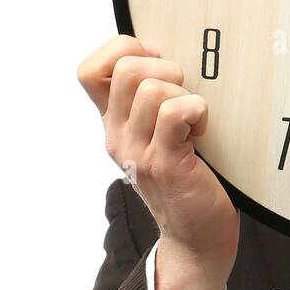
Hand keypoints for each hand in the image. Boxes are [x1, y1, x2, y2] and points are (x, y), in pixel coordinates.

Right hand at [78, 35, 238, 289]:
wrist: (197, 238)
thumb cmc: (188, 178)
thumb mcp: (156, 136)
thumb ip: (150, 103)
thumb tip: (166, 55)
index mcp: (112, 124)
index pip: (88, 70)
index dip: (123, 51)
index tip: (157, 68)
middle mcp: (117, 136)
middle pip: (125, 68)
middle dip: (164, 66)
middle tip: (184, 95)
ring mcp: (138, 152)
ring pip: (153, 88)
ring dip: (186, 94)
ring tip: (195, 120)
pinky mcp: (166, 165)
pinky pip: (176, 113)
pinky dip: (198, 111)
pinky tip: (201, 133)